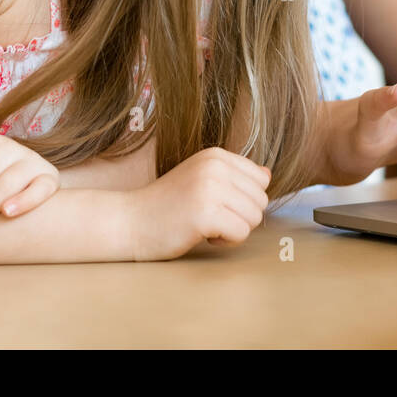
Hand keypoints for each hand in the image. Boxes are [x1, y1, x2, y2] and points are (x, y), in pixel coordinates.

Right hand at [124, 147, 270, 261]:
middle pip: (261, 199)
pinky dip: (226, 241)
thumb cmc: (167, 205)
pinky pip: (242, 233)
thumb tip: (267, 174)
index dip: (244, 199)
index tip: (217, 204)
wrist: (129, 222)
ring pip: (255, 217)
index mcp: (216, 155)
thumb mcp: (201, 179)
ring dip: (233, 229)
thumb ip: (233, 176)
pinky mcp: (206, 213)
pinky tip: (203, 235)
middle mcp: (216, 166)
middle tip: (210, 218)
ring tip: (205, 225)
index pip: (261, 179)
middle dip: (241, 216)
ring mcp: (211, 188)